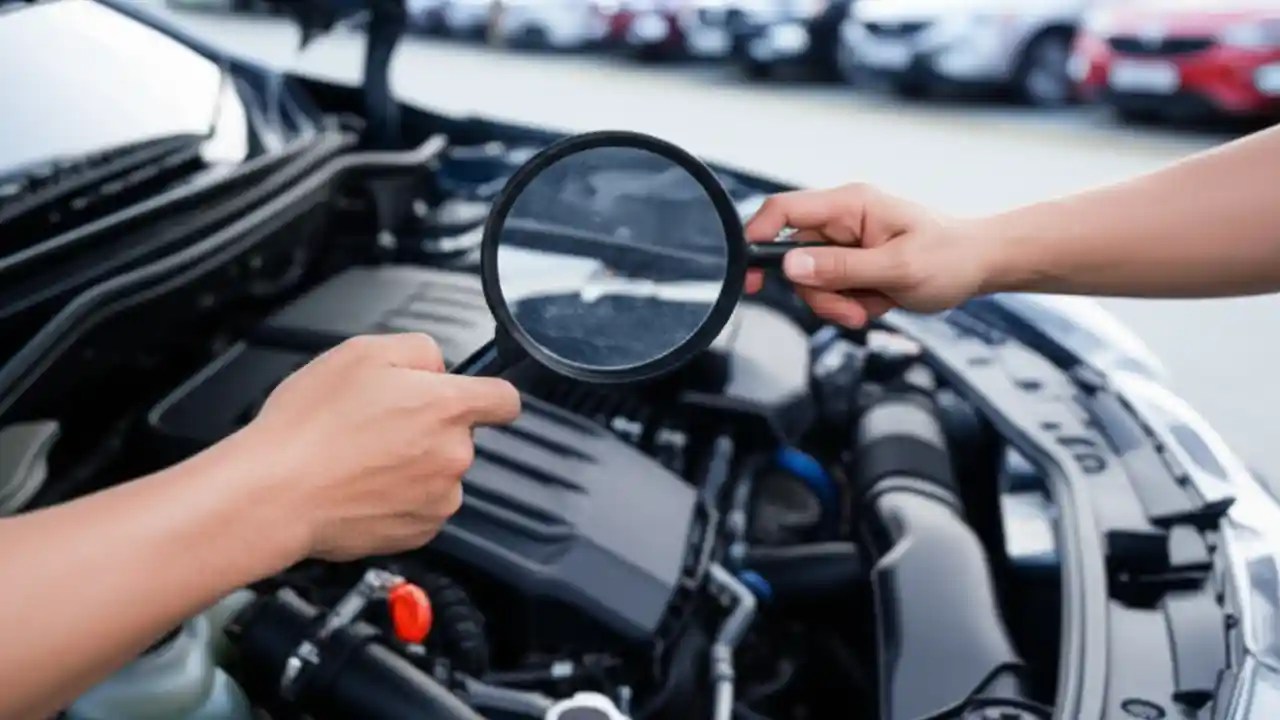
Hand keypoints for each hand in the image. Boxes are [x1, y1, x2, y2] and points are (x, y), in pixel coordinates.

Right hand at [236, 334, 520, 561]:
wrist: (276, 494)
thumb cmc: (311, 426)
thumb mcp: (362, 352)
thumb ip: (419, 349)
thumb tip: (438, 366)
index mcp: (448, 408)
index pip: (505, 399)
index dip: (487, 394)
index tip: (473, 397)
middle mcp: (453, 456)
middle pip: (460, 436)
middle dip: (428, 427)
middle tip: (376, 423)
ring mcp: (438, 499)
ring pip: (438, 473)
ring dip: (412, 465)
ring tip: (360, 457)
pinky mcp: (417, 533)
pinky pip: (419, 507)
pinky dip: (396, 498)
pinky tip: (359, 486)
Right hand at [744, 184, 993, 327]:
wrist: (980, 265)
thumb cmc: (951, 257)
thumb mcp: (897, 268)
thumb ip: (842, 268)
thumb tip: (791, 266)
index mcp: (851, 205)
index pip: (783, 211)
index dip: (756, 238)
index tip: (751, 276)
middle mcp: (843, 219)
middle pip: (794, 258)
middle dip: (818, 292)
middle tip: (852, 309)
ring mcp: (847, 241)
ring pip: (811, 279)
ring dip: (836, 302)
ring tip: (872, 306)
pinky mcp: (853, 261)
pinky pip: (831, 287)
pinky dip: (850, 303)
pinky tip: (879, 301)